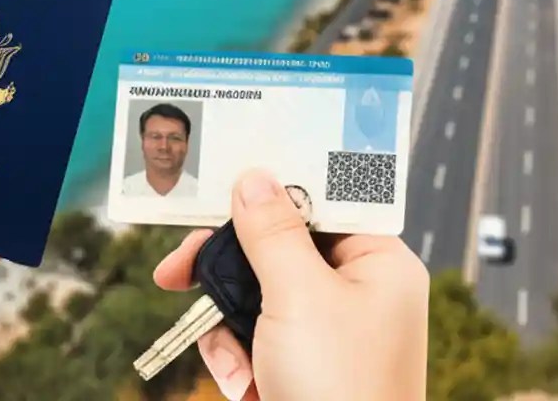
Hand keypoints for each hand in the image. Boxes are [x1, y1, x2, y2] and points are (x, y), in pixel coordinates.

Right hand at [154, 169, 427, 400]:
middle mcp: (357, 290)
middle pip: (278, 245)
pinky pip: (253, 335)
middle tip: (178, 267)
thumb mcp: (298, 297)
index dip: (272, 189)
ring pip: (256, 293)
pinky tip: (241, 381)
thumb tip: (254, 179)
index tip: (224, 183)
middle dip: (229, 267)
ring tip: (232, 358)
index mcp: (379, 263)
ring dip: (228, 324)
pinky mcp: (301, 362)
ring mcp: (328, 329)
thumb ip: (271, 232)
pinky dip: (236, 356)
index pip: (324, 200)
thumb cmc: (341, 388)